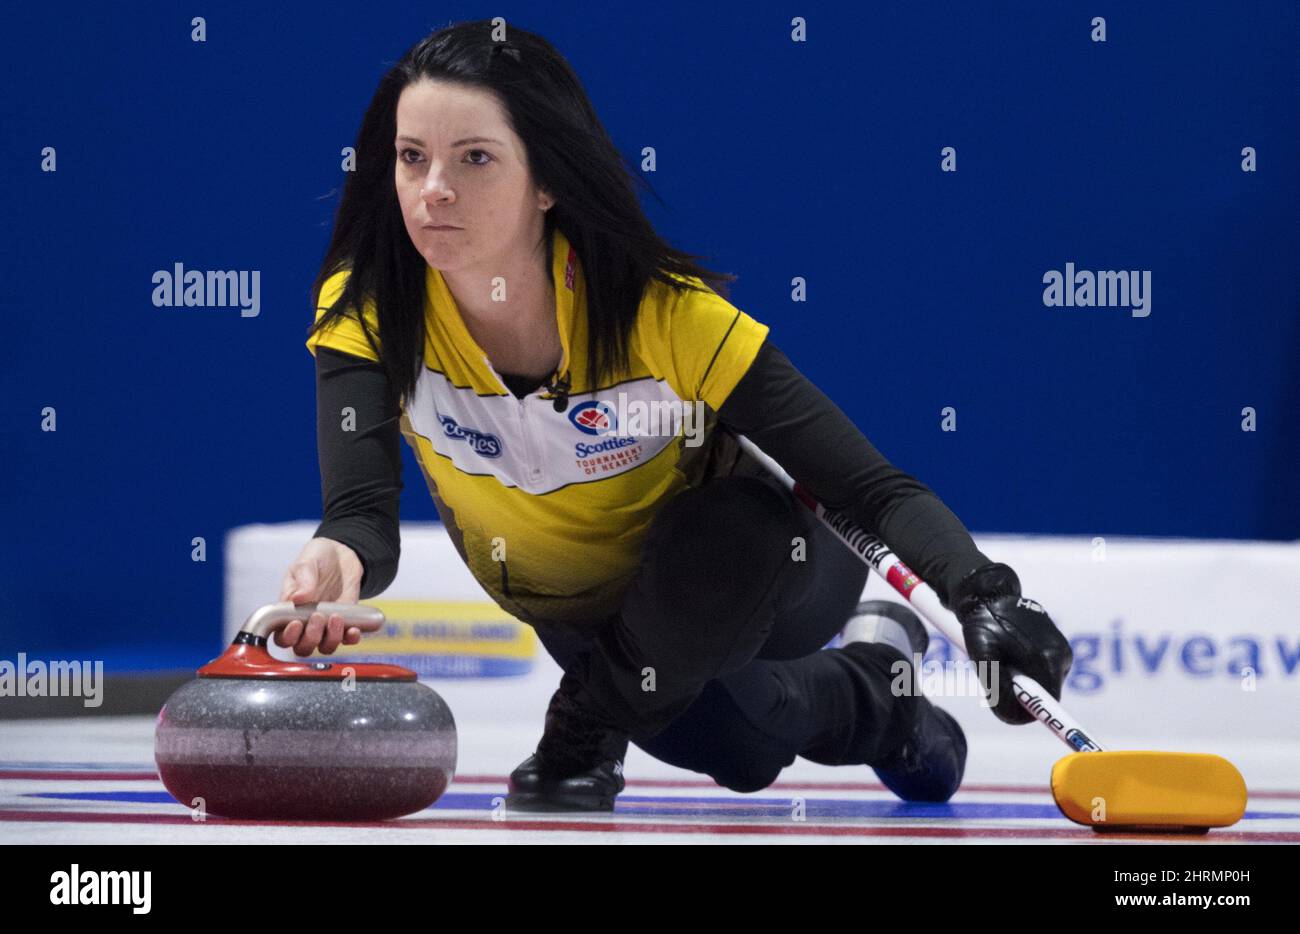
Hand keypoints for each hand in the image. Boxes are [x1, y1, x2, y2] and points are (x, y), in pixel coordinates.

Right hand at [277, 538, 365, 656]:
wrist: (341, 556)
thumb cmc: (315, 560)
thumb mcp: (305, 564)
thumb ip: (302, 581)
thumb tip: (297, 599)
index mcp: (288, 613)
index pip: (282, 638)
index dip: (288, 637)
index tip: (296, 623)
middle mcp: (305, 624)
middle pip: (303, 648)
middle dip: (310, 637)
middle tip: (318, 616)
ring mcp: (325, 626)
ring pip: (325, 647)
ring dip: (331, 639)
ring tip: (336, 617)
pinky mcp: (345, 623)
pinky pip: (347, 639)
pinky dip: (351, 639)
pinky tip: (353, 629)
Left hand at [949, 562, 1072, 724]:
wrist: (989, 593)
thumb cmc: (984, 622)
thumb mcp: (984, 657)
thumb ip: (999, 688)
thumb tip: (1016, 716)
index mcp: (1048, 658)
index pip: (1049, 702)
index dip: (1032, 712)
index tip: (1015, 715)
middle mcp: (1061, 654)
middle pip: (1044, 692)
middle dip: (1020, 691)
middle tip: (995, 675)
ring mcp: (1061, 647)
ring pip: (1041, 681)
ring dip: (1021, 678)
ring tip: (1000, 657)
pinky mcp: (1055, 642)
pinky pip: (1041, 668)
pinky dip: (1025, 666)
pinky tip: (1009, 650)